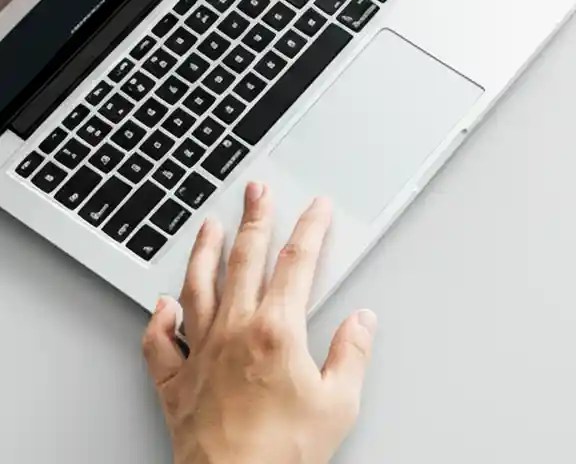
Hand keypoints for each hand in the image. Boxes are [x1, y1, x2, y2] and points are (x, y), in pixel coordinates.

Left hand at [141, 182, 376, 463]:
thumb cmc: (282, 453)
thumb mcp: (339, 403)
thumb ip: (351, 354)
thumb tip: (361, 323)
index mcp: (277, 331)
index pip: (297, 263)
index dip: (310, 229)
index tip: (317, 208)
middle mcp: (234, 332)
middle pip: (245, 261)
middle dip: (255, 219)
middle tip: (258, 192)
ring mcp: (200, 354)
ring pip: (198, 287)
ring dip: (204, 252)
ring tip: (209, 226)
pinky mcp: (175, 382)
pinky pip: (160, 341)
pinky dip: (160, 319)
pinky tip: (163, 304)